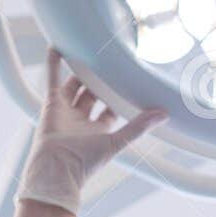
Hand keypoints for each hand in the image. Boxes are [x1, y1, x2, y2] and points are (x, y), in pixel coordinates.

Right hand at [16, 49, 166, 214]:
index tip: (129, 82)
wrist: (57, 169)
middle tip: (108, 61)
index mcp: (99, 131)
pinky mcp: (51, 104)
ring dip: (80, 70)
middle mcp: (81, 121)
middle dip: (100, 80)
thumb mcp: (117, 141)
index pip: (111, 110)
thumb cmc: (85, 163)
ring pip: (74, 86)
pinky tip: (58, 47)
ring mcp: (65, 112)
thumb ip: (139, 126)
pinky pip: (52, 80)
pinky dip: (53, 64)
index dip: (119, 96)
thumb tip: (164, 114)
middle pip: (92, 95)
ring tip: (86, 50)